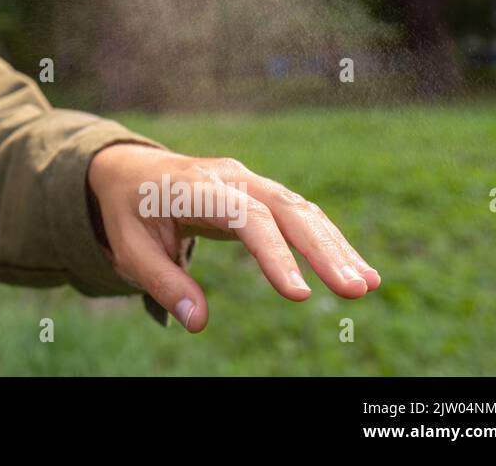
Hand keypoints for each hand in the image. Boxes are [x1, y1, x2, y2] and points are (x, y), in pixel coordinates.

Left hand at [86, 144, 381, 331]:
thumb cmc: (129, 214)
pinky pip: (300, 214)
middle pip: (283, 207)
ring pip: (300, 209)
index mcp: (193, 186)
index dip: (274, 253)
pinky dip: (328, 240)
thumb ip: (164, 283)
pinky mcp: (260, 193)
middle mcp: (228, 177)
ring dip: (334, 246)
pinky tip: (357, 270)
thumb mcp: (130, 249)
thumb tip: (198, 322)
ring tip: (366, 285)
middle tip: (355, 290)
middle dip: (322, 249)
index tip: (299, 294)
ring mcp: (248, 181)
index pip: (243, 216)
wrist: (130, 172)